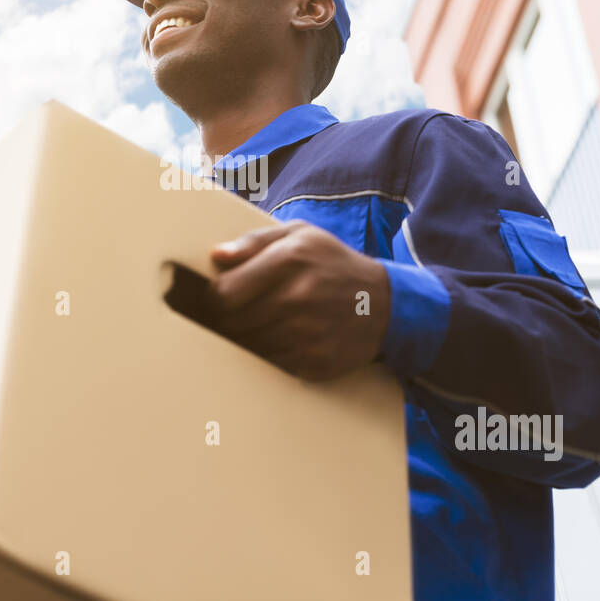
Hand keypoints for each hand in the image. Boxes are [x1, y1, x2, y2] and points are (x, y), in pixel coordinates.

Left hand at [205, 220, 390, 381]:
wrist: (386, 304)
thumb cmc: (332, 264)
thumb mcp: (300, 235)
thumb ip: (254, 240)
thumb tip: (217, 256)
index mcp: (288, 260)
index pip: (223, 294)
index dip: (213, 298)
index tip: (219, 297)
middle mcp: (297, 298)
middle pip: (230, 324)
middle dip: (225, 320)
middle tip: (234, 314)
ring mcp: (307, 334)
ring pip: (247, 347)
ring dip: (246, 339)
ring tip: (260, 325)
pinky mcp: (315, 363)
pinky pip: (270, 365)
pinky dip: (268, 355)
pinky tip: (281, 340)